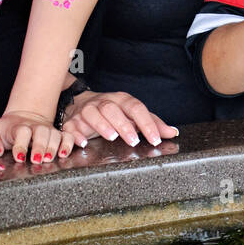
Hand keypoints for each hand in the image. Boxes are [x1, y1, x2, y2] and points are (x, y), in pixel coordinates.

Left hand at [0, 110, 71, 164]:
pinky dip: (69, 144)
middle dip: (40, 146)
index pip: (22, 132)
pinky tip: (65, 154)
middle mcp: (36, 127)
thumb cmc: (6, 130)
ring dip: (54, 147)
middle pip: (42, 132)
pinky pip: (67, 136)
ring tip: (49, 158)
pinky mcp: (58, 135)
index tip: (19, 157)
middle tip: (37, 160)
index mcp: (19, 126)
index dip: (21, 144)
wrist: (22, 118)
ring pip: (56, 135)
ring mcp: (48, 131)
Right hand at [60, 91, 178, 147]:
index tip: (155, 138)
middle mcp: (103, 103)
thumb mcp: (131, 114)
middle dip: (123, 124)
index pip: (136, 107)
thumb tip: (172, 132)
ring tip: (111, 137)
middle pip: (112, 109)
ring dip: (102, 125)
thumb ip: (151, 123)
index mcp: (121, 100)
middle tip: (134, 141)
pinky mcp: (72, 122)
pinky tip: (83, 144)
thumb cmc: (111, 111)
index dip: (146, 122)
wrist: (79, 103)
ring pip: (92, 114)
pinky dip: (76, 136)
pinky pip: (71, 127)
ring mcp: (86, 111)